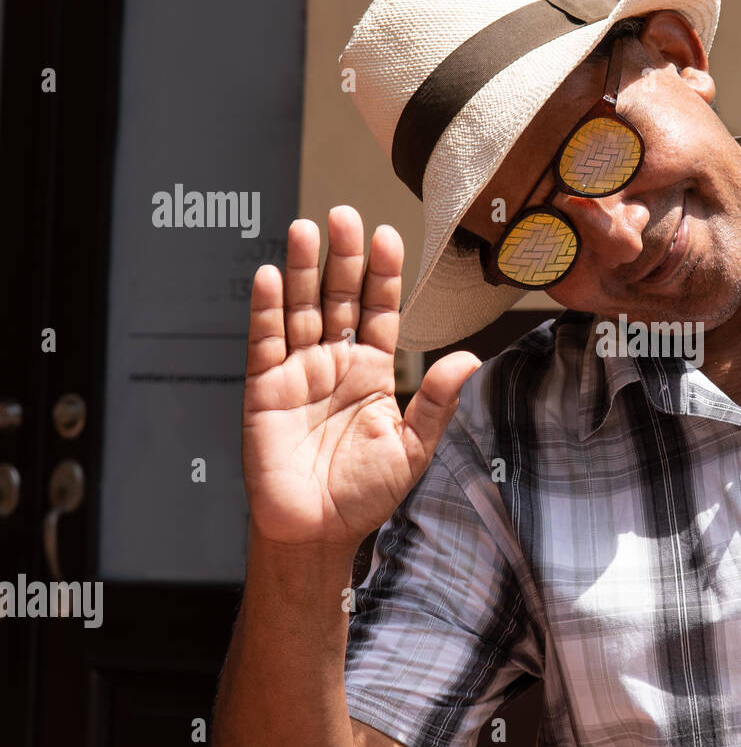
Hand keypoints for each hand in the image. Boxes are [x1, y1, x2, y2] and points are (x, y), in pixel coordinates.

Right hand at [241, 205, 479, 555]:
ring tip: (305, 229)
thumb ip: (436, 401)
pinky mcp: (264, 389)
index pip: (380, 311)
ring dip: (301, 269)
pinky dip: (266, 309)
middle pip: (339, 297)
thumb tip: (470, 359)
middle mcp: (335, 363)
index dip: (383, 275)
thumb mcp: (412, 448)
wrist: (317, 531)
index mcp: (373, 372)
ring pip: (300, 308)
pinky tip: (269, 275)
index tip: (389, 237)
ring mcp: (298, 372)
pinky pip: (264, 341)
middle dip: (343, 257)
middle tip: (344, 215)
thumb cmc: (364, 494)